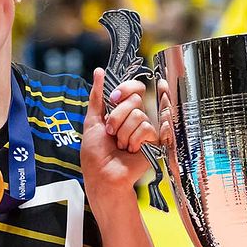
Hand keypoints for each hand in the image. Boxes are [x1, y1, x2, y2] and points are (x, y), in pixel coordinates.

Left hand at [82, 68, 157, 193]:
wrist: (103, 175)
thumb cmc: (95, 153)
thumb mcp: (92, 120)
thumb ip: (97, 96)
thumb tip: (99, 71)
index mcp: (122, 111)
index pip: (134, 89)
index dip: (126, 89)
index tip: (114, 98)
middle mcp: (136, 118)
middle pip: (135, 100)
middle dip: (117, 117)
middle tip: (111, 132)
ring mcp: (145, 129)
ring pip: (139, 115)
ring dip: (123, 132)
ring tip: (120, 146)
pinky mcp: (154, 141)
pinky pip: (146, 129)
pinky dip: (133, 140)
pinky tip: (130, 150)